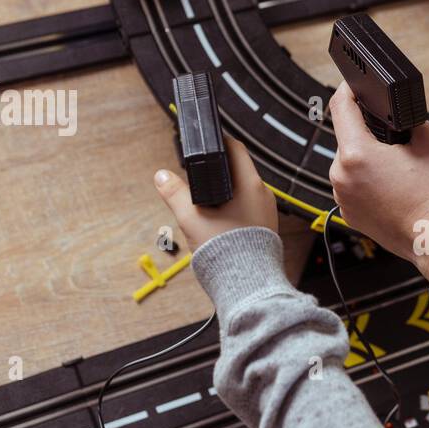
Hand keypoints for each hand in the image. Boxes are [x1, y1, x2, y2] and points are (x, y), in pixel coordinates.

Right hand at [154, 137, 277, 250]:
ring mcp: (267, 212)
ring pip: (243, 191)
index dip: (219, 142)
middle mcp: (264, 195)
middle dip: (217, 170)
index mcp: (251, 186)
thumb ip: (175, 194)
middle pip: (239, 170)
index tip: (204, 143)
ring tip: (203, 199)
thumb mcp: (192, 219)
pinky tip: (218, 218)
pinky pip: (248, 208)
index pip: (236, 150)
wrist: (247, 285)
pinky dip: (232, 207)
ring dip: (224, 190)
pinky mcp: (266, 227)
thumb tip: (161, 176)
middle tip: (196, 172)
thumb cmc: (225, 252)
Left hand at [328, 83, 428, 280]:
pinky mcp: (351, 215)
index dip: (349, 90)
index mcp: (356, 154)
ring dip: (368, 159)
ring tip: (399, 168)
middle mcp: (341, 177)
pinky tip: (394, 187)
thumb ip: (406, 120)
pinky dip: (368, 182)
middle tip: (395, 137)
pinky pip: (354, 187)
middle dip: (368, 133)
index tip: (355, 86)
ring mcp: (344, 199)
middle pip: (346, 139)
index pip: (340, 107)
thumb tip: (396, 117)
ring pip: (350, 164)